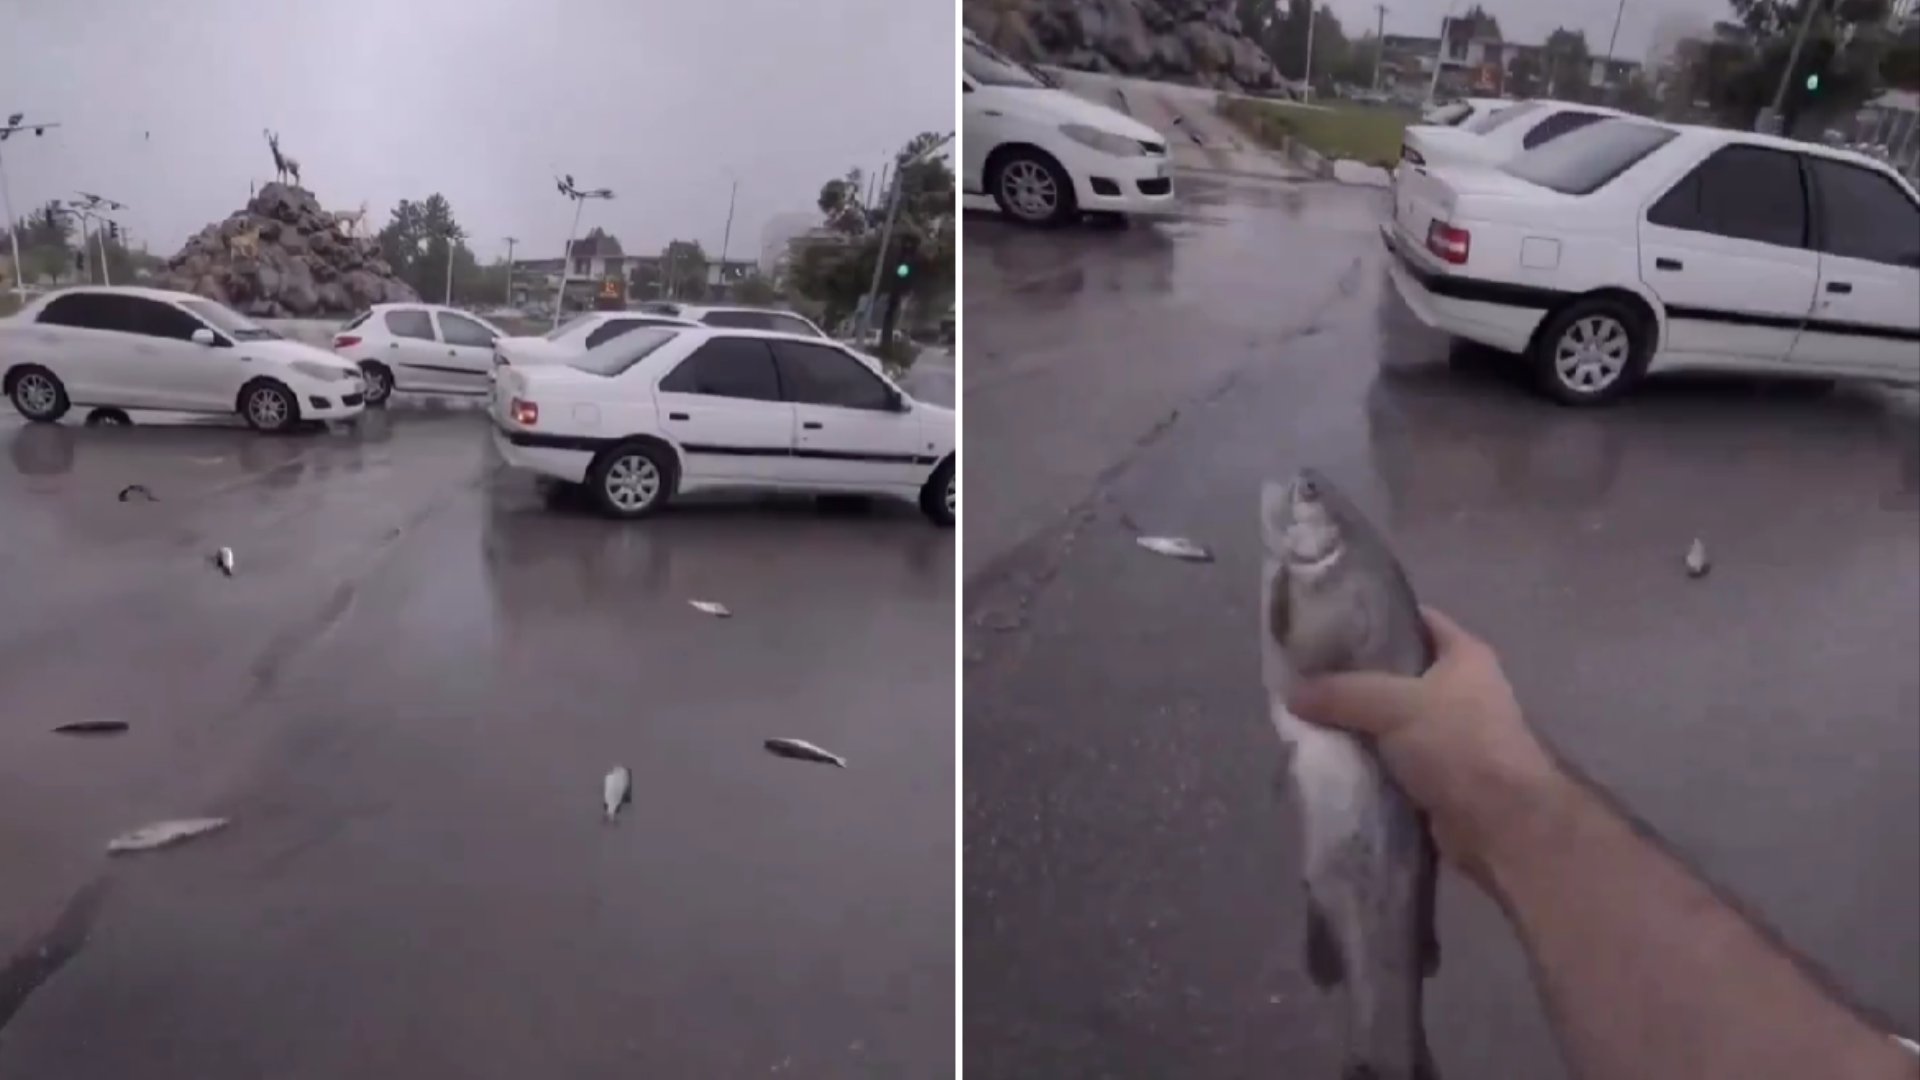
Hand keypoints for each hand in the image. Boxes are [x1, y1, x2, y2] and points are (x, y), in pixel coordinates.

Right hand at [1287, 606, 1564, 880]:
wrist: (1501, 824)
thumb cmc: (1458, 744)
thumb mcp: (1394, 704)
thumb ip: (1341, 692)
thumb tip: (1291, 694)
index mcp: (1464, 656)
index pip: (1416, 619)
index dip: (1375, 617)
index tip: (1328, 623)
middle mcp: (1461, 691)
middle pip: (1396, 672)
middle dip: (1353, 676)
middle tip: (1306, 676)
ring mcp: (1451, 736)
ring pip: (1389, 719)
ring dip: (1355, 723)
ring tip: (1307, 717)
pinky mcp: (1437, 777)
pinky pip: (1391, 759)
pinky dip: (1364, 759)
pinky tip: (1328, 757)